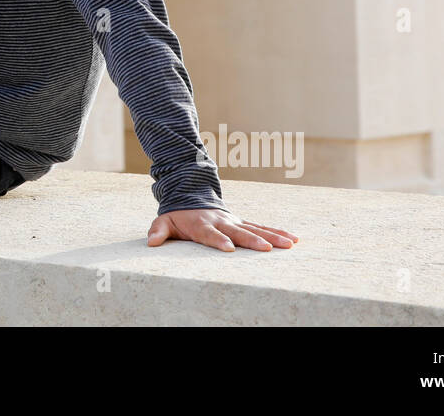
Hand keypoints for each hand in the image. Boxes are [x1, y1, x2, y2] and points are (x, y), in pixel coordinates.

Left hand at [147, 209, 297, 251]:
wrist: (190, 194)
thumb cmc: (177, 214)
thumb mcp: (164, 221)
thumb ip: (158, 231)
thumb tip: (151, 242)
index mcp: (201, 224)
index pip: (210, 234)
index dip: (218, 240)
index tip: (228, 248)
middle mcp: (221, 221)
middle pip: (238, 232)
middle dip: (252, 240)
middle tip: (266, 249)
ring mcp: (234, 221)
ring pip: (255, 228)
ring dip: (272, 236)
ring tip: (289, 244)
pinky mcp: (242, 221)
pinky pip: (262, 227)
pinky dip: (277, 232)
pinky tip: (293, 238)